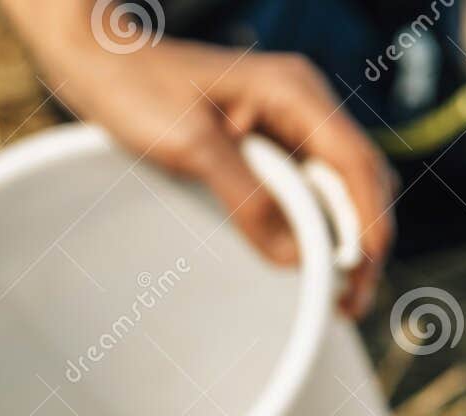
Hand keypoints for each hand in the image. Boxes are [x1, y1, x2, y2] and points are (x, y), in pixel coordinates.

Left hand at [5, 5, 395, 317]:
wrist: (97, 65)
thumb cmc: (136, 92)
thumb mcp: (191, 147)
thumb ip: (245, 196)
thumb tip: (294, 254)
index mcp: (293, 91)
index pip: (353, 161)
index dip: (367, 219)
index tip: (365, 269)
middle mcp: (300, 102)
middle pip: (355, 176)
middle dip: (362, 237)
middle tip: (352, 301)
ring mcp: (283, 120)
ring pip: (333, 185)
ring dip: (338, 236)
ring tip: (336, 293)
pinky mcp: (261, 139)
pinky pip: (300, 185)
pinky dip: (309, 223)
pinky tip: (305, 259)